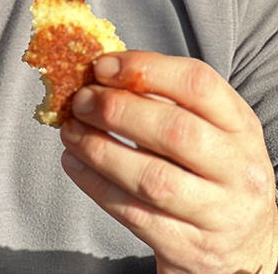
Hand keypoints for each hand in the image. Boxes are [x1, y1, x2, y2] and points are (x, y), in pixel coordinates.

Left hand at [59, 51, 277, 273]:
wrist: (244, 247)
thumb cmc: (213, 172)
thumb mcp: (209, 129)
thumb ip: (165, 99)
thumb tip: (102, 73)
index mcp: (241, 126)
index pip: (197, 83)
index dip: (144, 68)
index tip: (101, 66)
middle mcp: (238, 169)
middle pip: (174, 130)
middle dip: (116, 110)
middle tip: (81, 101)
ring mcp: (218, 214)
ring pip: (152, 177)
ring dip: (100, 149)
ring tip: (70, 131)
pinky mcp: (189, 248)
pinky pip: (135, 214)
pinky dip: (96, 185)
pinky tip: (75, 163)